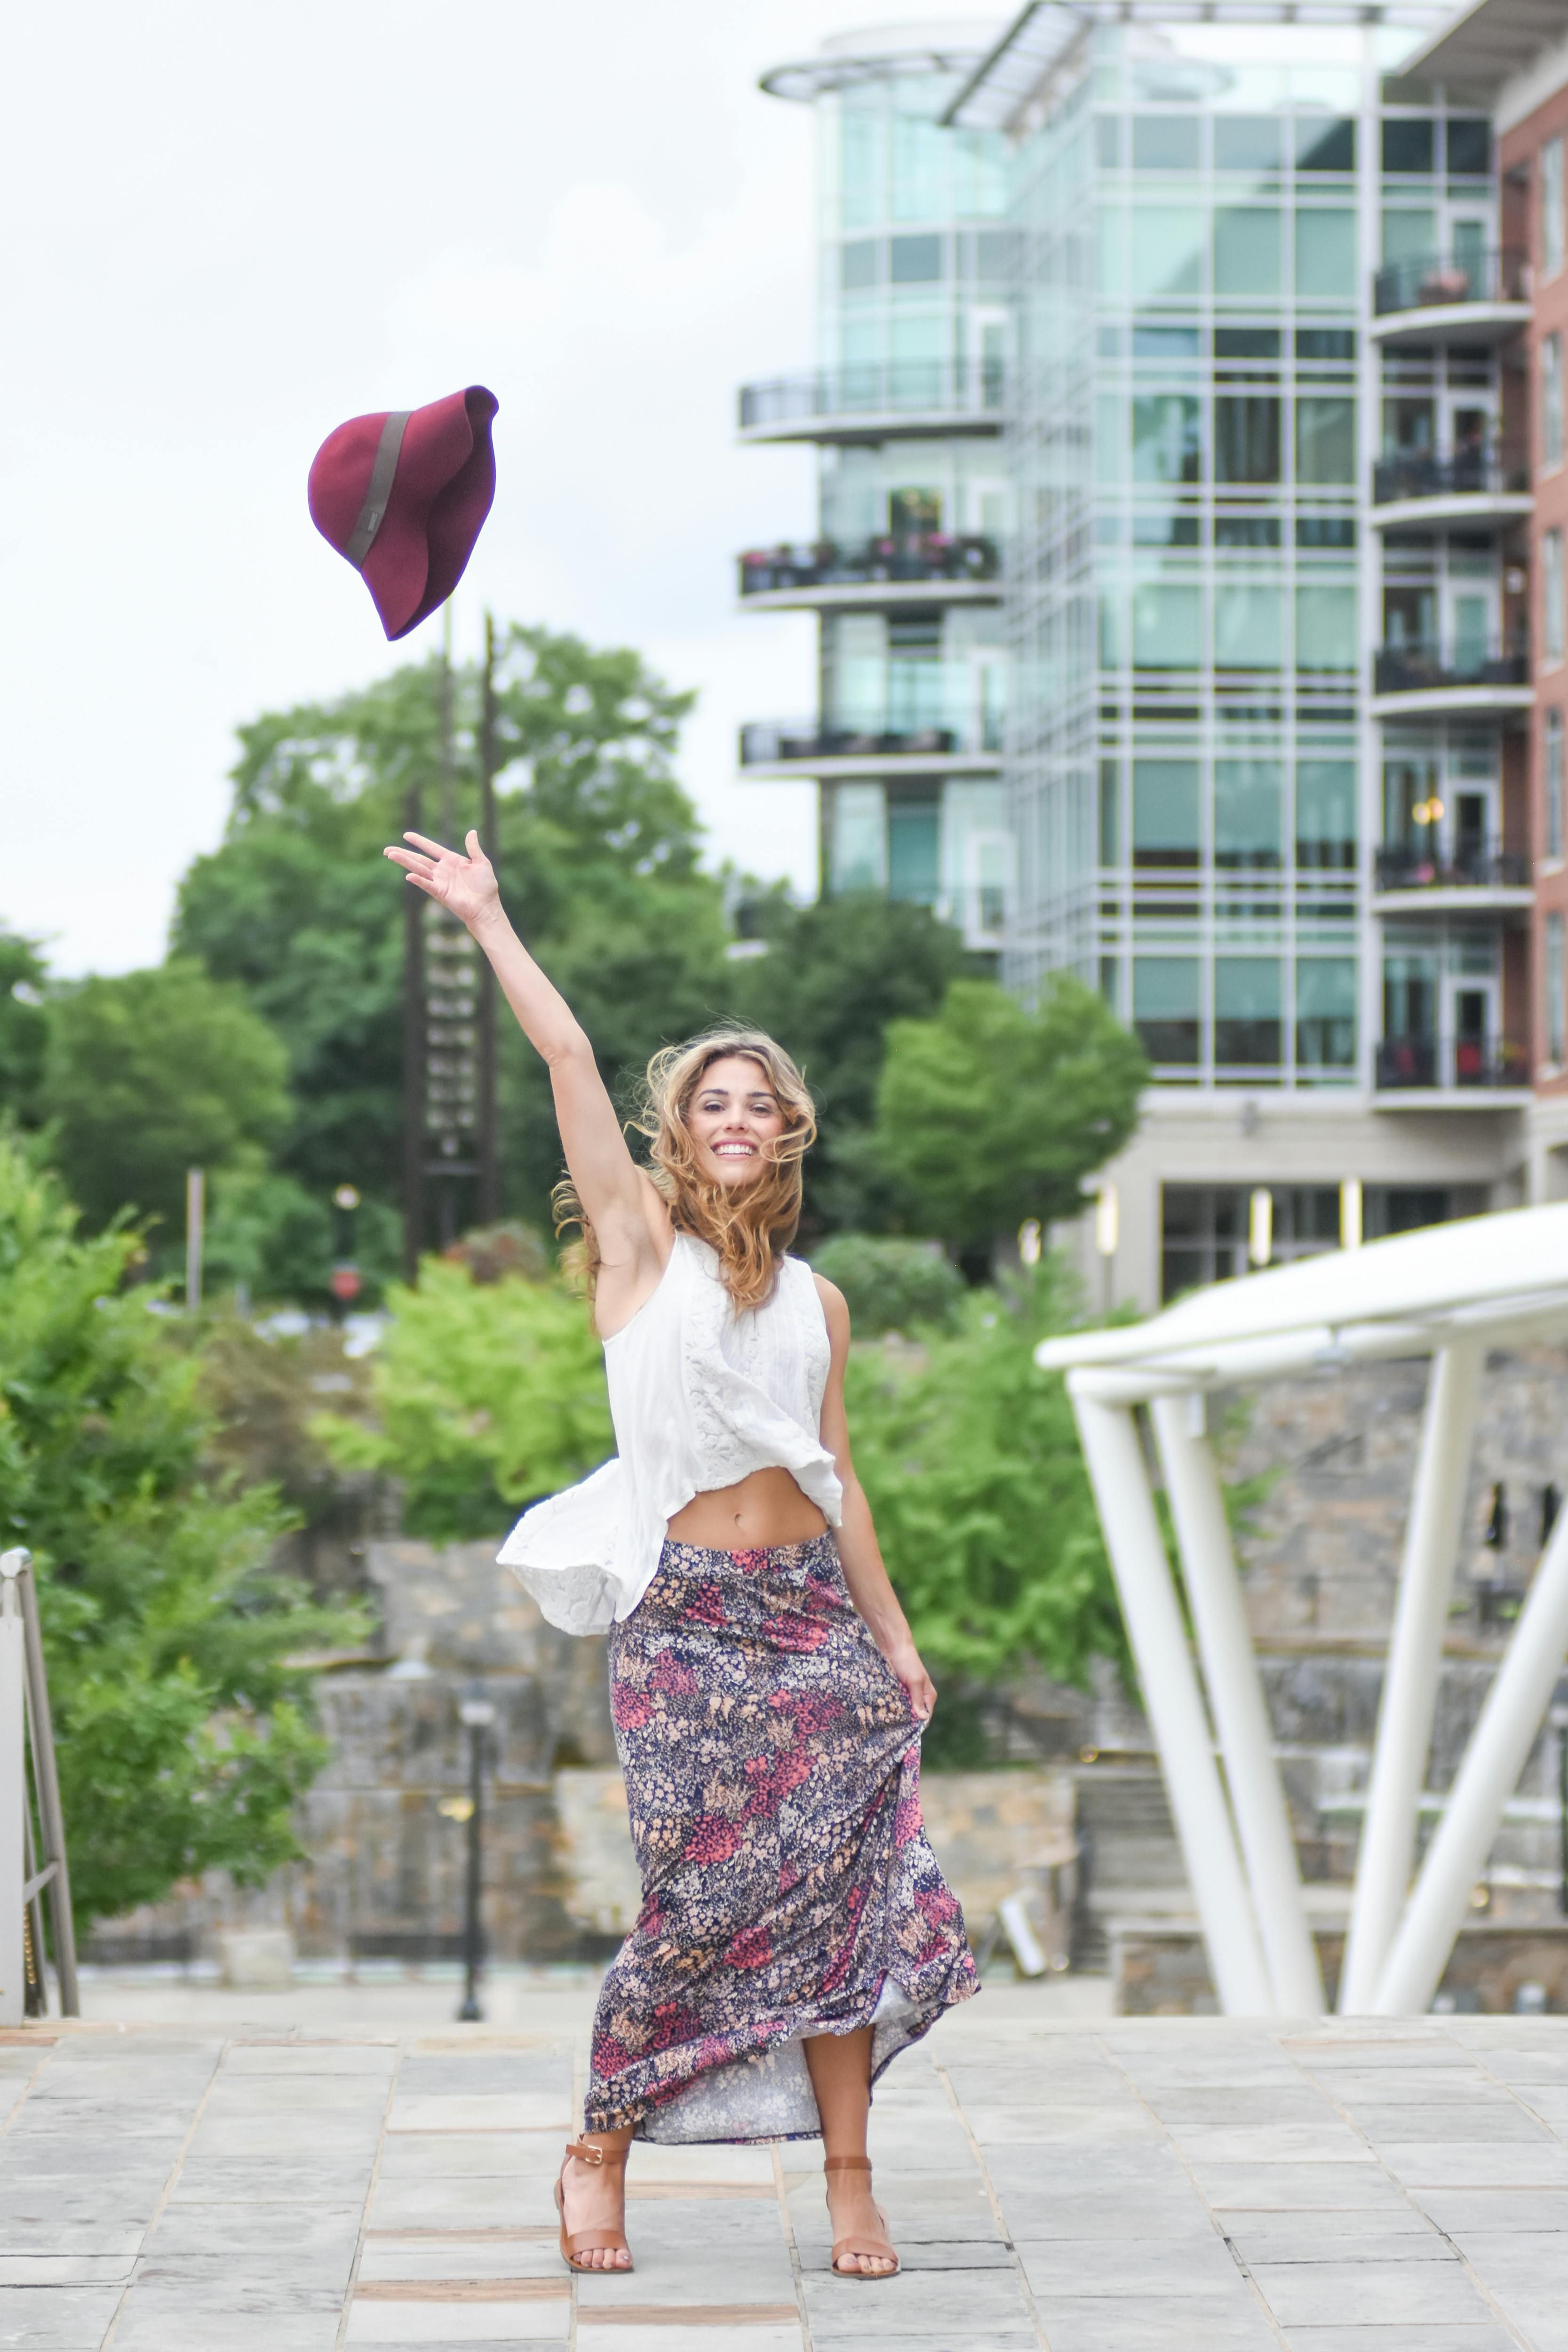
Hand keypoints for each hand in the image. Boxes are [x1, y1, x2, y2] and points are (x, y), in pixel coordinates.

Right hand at [384, 830, 500, 929]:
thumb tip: (471, 832)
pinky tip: (408, 875)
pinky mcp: (440, 893)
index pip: (431, 848)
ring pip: (418, 869)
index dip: (419, 841)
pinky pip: (426, 884)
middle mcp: (442, 870)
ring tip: (390, 854)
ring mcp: (439, 881)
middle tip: (387, 850)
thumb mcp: (481, 863)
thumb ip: (474, 848)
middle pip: (419, 859)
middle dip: (403, 853)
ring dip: (404, 862)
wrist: (486, 906)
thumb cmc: (486, 886)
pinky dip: (418, 880)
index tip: (406, 835)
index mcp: (451, 860)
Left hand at [885, 1641, 935, 1724]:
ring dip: (898, 1714)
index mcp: (928, 1696)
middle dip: (907, 1721)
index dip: (917, 1725)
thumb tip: (923, 1718)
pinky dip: (892, 1707)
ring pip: (904, 1711)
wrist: (893, 1647)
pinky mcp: (898, 1692)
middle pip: (915, 1716)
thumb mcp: (915, 1681)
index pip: (925, 1717)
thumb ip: (918, 1700)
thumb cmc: (907, 1662)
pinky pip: (896, 1704)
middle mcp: (919, 1697)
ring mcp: (908, 1695)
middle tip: (895, 1727)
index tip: (906, 1732)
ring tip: (889, 1720)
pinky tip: (885, 1711)